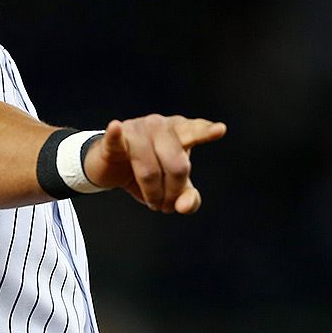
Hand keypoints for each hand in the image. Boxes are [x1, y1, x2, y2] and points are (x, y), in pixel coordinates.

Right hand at [82, 114, 226, 213]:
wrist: (111, 167)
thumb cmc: (146, 171)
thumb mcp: (173, 187)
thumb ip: (188, 198)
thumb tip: (183, 206)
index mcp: (180, 131)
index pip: (195, 131)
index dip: (206, 132)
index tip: (220, 130)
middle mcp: (160, 126)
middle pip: (177, 165)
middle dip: (172, 193)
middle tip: (165, 205)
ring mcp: (136, 129)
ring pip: (150, 170)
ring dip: (151, 193)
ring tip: (150, 199)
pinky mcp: (114, 140)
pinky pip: (117, 140)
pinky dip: (116, 136)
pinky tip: (116, 127)